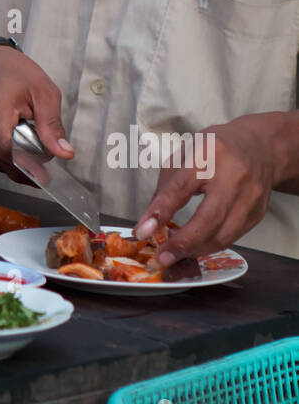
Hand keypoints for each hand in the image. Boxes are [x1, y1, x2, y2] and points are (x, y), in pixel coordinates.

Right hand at [0, 45, 73, 183]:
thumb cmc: (14, 72)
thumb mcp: (43, 92)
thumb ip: (52, 125)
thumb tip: (64, 154)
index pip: (7, 150)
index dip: (29, 166)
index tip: (46, 175)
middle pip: (4, 161)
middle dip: (27, 163)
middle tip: (44, 150)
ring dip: (16, 161)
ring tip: (26, 136)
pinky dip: (5, 159)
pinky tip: (14, 144)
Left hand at [133, 113, 289, 263]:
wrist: (260, 147)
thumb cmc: (216, 149)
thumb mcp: (185, 153)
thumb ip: (167, 184)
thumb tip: (151, 220)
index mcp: (208, 154)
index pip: (181, 188)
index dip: (160, 212)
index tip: (142, 231)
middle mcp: (234, 176)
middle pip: (208, 218)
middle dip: (182, 243)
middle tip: (162, 256)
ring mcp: (250, 197)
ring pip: (223, 235)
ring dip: (195, 250)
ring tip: (175, 254)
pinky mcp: (258, 213)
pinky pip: (232, 238)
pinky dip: (210, 246)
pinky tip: (195, 247)